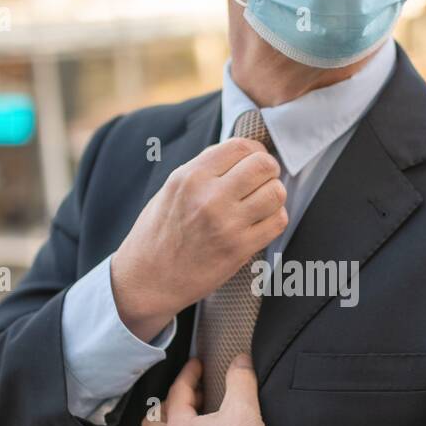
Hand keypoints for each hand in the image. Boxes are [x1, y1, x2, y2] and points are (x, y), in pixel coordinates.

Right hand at [111, 137, 286, 341]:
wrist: (148, 279)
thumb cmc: (158, 234)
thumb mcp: (172, 189)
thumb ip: (205, 169)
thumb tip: (240, 154)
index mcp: (190, 177)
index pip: (241, 146)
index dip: (256, 151)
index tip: (254, 160)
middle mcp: (209, 197)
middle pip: (264, 166)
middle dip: (269, 170)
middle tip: (263, 180)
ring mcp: (227, 224)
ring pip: (276, 193)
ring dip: (274, 195)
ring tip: (262, 202)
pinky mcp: (239, 249)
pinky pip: (277, 222)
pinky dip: (274, 218)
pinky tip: (260, 222)